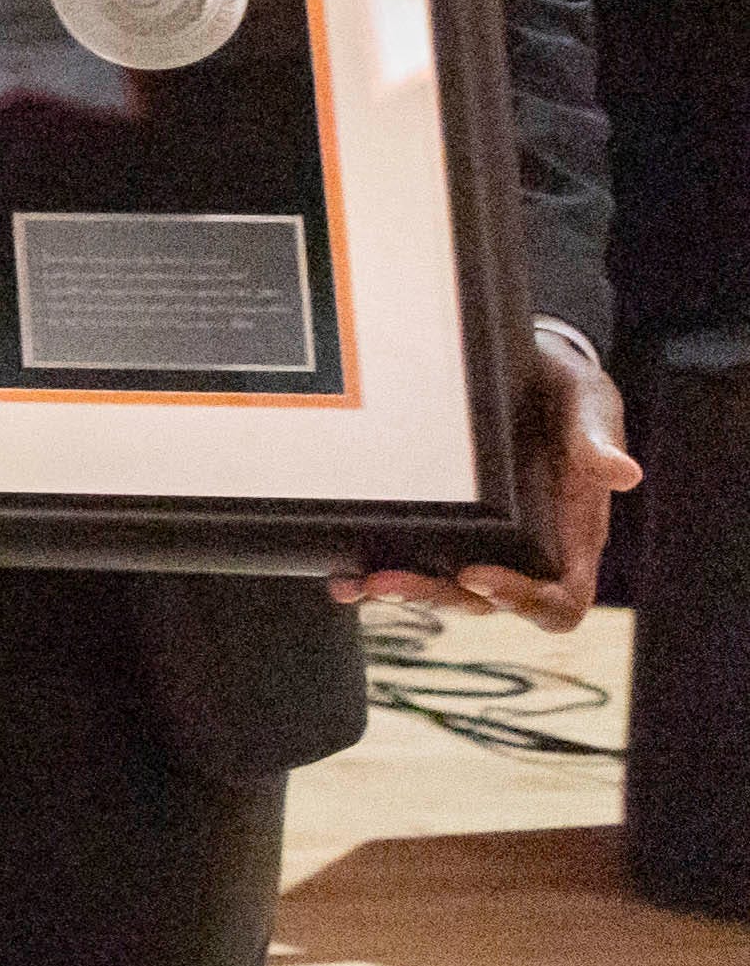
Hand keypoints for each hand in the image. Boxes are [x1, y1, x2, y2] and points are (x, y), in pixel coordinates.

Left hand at [337, 338, 636, 630]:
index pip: (560, 600)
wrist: (523, 363)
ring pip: (444, 589)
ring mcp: (483, 540)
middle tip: (388, 582)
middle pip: (487, 602)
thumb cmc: (566, 388)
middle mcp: (526, 548)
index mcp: (573, 536)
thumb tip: (625, 474)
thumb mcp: (588, 401)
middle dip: (436, 597)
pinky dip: (376, 571)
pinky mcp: (443, 521)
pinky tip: (340, 572)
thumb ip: (597, 437)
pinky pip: (412, 559)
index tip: (477, 574)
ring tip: (358, 582)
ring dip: (401, 592)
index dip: (522, 600)